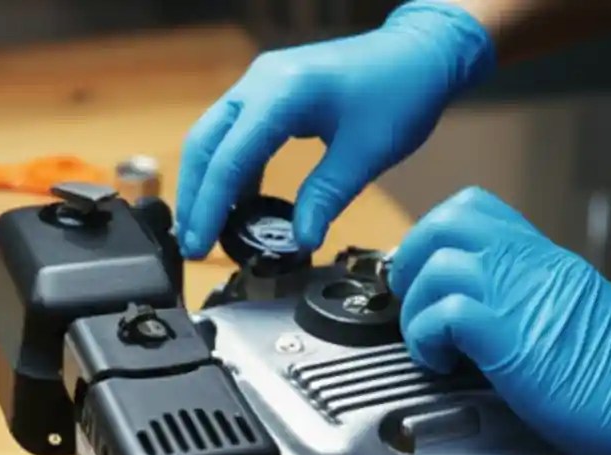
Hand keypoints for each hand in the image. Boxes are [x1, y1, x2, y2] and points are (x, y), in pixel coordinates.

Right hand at [174, 1, 494, 258]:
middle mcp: (260, 82)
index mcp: (283, 92)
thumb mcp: (367, 152)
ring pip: (212, 138)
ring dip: (204, 184)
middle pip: (204, 144)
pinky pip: (233, 134)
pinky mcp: (268, 94)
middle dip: (193, 198)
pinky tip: (235, 206)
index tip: (199, 246)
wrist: (419, 52)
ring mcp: (260, 84)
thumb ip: (327, 196)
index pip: (230, 157)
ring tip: (203, 231)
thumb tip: (302, 241)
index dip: (210, 207)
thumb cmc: (401, 90)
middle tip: (191, 246)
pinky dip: (227, 171)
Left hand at [387, 187, 610, 454]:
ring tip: (431, 344)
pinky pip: (443, 313)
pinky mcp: (509, 337)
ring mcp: (521, 296)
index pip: (479, 212)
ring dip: (418, 307)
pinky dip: (426, 339)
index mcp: (548, 262)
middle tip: (416, 301)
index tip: (429, 279)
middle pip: (448, 219)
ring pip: (437, 261)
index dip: (437, 238)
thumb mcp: (577, 322)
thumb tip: (489, 320)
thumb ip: (533, 307)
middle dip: (413, 258)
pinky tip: (442, 364)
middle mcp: (533, 266)